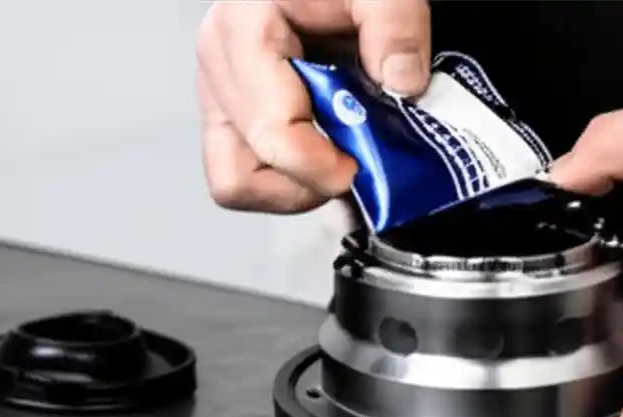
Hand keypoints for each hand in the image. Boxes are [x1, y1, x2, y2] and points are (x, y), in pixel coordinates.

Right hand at [197, 0, 430, 211]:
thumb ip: (394, 23)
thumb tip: (402, 84)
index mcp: (243, 31)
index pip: (270, 131)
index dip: (320, 165)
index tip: (359, 167)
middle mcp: (220, 68)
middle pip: (243, 173)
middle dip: (307, 181)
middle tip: (353, 162)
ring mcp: (220, 95)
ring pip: (236, 183)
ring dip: (293, 187)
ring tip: (337, 157)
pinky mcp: (230, 114)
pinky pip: (244, 173)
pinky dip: (288, 179)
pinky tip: (324, 151)